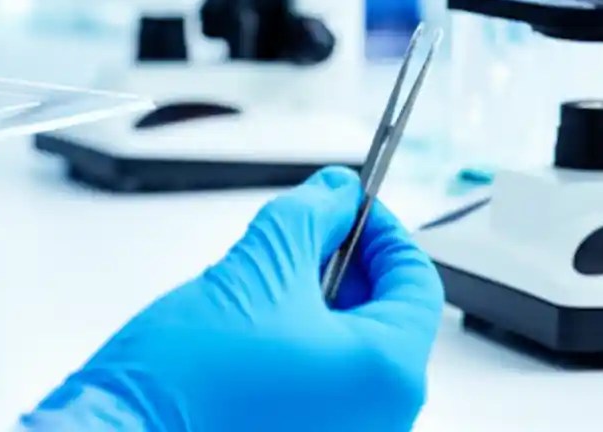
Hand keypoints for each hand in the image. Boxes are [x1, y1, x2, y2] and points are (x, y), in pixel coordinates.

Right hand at [26, 167, 443, 431]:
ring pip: (358, 357)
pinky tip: (260, 333)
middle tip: (305, 238)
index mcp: (386, 374)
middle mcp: (383, 421)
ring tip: (270, 286)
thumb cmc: (185, 378)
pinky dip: (308, 353)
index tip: (348, 207)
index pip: (417, 282)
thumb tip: (337, 193)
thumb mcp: (257, 266)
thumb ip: (309, 217)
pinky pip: (330, 393)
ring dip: (325, 308)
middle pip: (390, 320)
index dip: (382, 232)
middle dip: (350, 268)